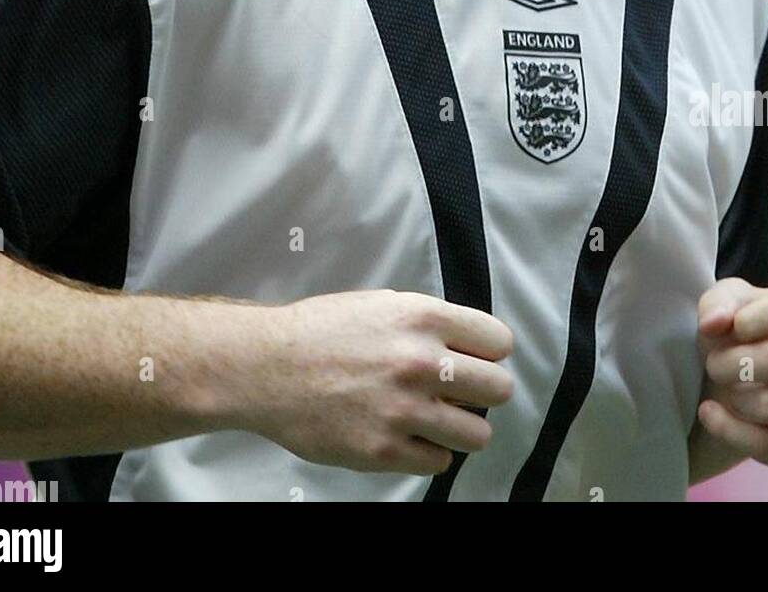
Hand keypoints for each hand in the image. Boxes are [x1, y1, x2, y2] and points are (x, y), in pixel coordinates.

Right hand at [232, 289, 513, 475]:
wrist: (268, 367)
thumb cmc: (323, 331)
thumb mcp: (383, 305)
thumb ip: (429, 324)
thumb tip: (469, 349)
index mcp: (422, 318)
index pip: (498, 342)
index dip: (489, 353)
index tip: (477, 360)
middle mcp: (419, 362)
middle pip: (499, 389)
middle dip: (484, 392)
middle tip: (460, 394)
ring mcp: (403, 409)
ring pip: (477, 434)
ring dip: (461, 428)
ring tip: (437, 419)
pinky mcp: (384, 450)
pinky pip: (439, 462)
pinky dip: (428, 452)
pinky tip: (409, 436)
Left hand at [694, 277, 767, 466]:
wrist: (747, 376)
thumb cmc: (743, 328)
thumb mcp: (726, 301)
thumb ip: (718, 304)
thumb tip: (713, 323)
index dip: (758, 317)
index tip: (733, 327)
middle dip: (732, 363)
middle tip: (712, 364)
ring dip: (734, 398)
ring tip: (721, 388)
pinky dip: (734, 432)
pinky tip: (714, 416)